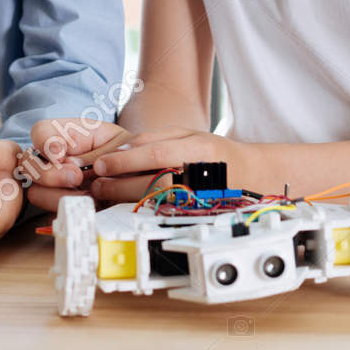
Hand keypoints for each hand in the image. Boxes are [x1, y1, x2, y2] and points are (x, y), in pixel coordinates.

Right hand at [25, 118, 131, 213]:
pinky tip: (89, 206)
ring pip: (35, 192)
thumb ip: (94, 151)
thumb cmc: (127, 154)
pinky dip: (69, 210)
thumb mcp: (118, 145)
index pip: (40, 131)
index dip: (45, 141)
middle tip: (76, 177)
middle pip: (28, 165)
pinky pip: (52, 213)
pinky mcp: (62, 206)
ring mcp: (54, 185)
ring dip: (58, 195)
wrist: (142, 175)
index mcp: (65, 136)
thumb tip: (69, 162)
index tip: (60, 152)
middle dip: (49, 174)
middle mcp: (53, 160)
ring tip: (87, 194)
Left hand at [86, 127, 236, 202]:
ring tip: (106, 192)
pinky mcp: (197, 214)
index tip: (102, 163)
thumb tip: (121, 149)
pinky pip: (163, 211)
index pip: (157, 155)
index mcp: (201, 150)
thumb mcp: (191, 135)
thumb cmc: (217, 154)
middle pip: (154, 181)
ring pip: (157, 200)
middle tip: (97, 183)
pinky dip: (139, 206)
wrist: (252, 176)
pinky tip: (124, 203)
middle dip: (119, 183)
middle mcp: (202, 175)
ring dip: (125, 197)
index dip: (126, 160)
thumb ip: (157, 139)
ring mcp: (201, 198)